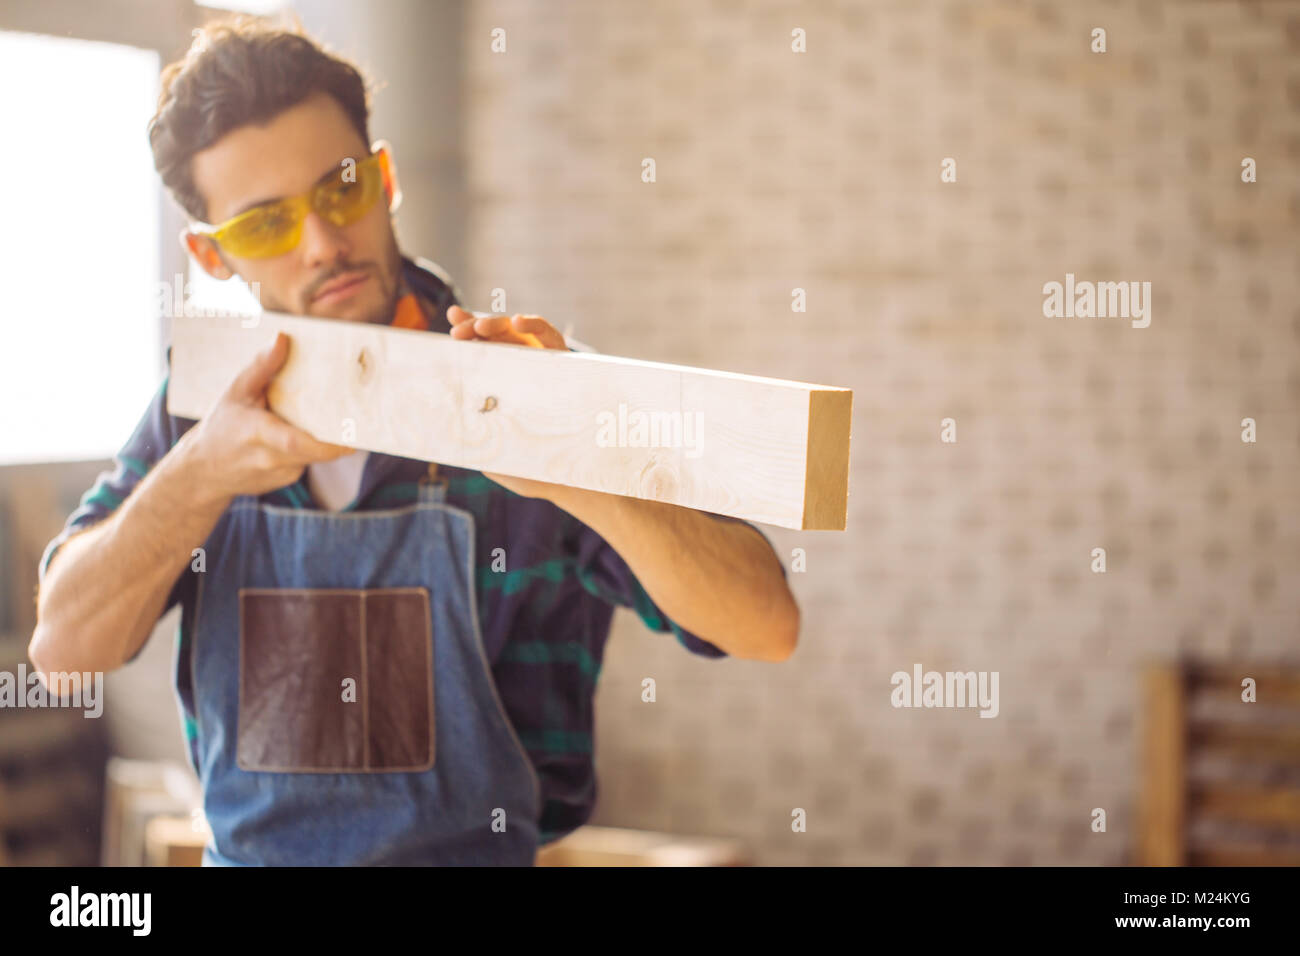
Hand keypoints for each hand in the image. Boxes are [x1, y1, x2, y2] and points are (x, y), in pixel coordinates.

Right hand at [178, 331, 355, 505]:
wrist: (205, 469)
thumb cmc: (223, 424)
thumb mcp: (236, 391)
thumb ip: (262, 366)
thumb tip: (283, 338)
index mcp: (257, 433)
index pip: (296, 442)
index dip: (327, 443)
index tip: (351, 437)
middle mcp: (270, 458)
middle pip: (316, 450)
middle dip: (339, 436)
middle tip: (360, 415)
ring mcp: (281, 474)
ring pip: (316, 455)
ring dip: (326, 438)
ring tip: (338, 416)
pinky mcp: (288, 479)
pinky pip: (309, 460)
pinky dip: (313, 446)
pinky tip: (309, 431)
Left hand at [447, 306, 568, 500]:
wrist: (565, 480)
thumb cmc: (527, 466)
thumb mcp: (491, 448)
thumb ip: (474, 432)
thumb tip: (450, 417)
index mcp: (501, 382)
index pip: (481, 352)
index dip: (466, 334)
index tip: (451, 327)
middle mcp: (522, 369)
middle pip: (496, 337)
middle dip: (474, 328)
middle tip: (458, 332)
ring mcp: (543, 364)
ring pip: (519, 330)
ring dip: (498, 323)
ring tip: (479, 327)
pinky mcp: (565, 364)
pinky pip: (551, 337)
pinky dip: (536, 324)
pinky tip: (519, 321)